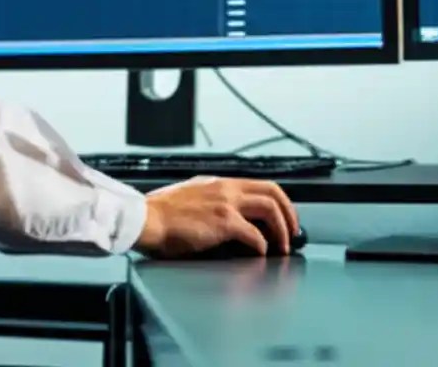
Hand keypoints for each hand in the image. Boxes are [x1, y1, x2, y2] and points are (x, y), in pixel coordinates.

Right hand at [135, 176, 298, 257]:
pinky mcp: (223, 222)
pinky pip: (254, 234)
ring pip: (270, 208)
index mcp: (218, 183)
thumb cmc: (159, 215)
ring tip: (283, 246)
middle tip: (293, 231)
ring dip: (282, 229)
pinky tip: (261, 254)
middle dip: (289, 212)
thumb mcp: (190, 199)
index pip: (259, 185)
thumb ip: (210, 204)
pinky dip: (263, 245)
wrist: (145, 219)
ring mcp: (226, 203)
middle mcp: (226, 188)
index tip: (283, 216)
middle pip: (273, 192)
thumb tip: (226, 221)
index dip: (278, 201)